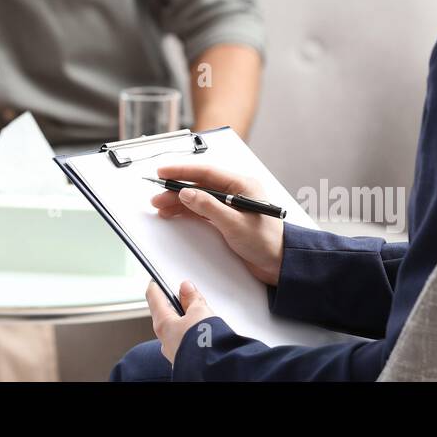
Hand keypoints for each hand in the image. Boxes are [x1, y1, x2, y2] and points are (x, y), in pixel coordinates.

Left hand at [146, 280, 216, 364]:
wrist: (214, 368)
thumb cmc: (204, 343)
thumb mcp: (200, 312)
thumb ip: (192, 298)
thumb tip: (186, 288)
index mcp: (163, 323)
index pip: (153, 297)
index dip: (156, 285)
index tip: (157, 278)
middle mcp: (164, 339)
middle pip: (166, 313)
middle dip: (177, 303)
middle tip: (189, 294)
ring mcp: (173, 351)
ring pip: (176, 328)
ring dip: (185, 319)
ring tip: (201, 314)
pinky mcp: (184, 359)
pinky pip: (184, 341)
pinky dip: (190, 333)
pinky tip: (203, 332)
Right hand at [150, 164, 284, 286]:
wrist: (279, 264)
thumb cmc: (267, 242)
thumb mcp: (235, 223)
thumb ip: (209, 207)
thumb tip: (186, 193)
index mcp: (241, 185)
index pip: (206, 173)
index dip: (182, 171)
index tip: (163, 173)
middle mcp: (234, 192)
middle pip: (199, 185)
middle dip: (176, 189)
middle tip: (157, 195)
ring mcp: (229, 206)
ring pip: (198, 198)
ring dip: (178, 202)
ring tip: (160, 207)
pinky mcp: (226, 219)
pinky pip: (201, 210)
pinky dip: (186, 211)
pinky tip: (174, 214)